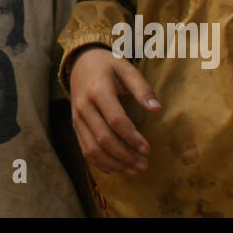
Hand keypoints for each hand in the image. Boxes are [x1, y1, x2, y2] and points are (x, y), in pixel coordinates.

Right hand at [67, 45, 161, 174]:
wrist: (81, 63)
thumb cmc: (108, 66)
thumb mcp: (126, 69)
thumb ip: (142, 88)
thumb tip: (157, 110)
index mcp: (98, 89)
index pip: (115, 120)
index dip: (132, 137)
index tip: (148, 149)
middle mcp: (83, 106)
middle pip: (103, 138)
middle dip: (125, 155)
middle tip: (144, 164)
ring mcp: (77, 118)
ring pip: (92, 149)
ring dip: (114, 163)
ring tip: (134, 170)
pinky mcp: (75, 126)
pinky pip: (85, 150)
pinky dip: (101, 163)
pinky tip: (118, 168)